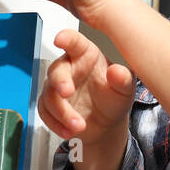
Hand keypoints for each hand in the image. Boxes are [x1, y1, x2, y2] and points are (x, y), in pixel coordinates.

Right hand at [38, 27, 136, 145]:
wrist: (107, 124)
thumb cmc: (114, 97)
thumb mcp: (125, 89)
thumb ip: (123, 79)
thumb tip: (117, 71)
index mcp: (86, 55)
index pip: (74, 42)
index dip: (66, 38)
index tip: (60, 39)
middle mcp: (69, 68)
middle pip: (56, 70)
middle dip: (60, 81)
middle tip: (67, 92)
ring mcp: (57, 87)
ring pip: (49, 95)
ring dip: (62, 112)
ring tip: (79, 125)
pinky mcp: (50, 105)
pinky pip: (44, 112)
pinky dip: (56, 124)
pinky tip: (69, 131)